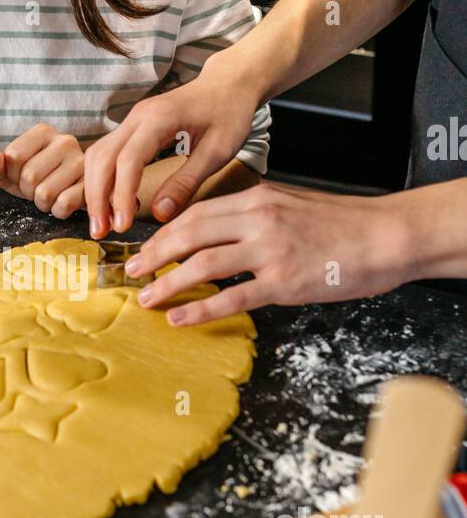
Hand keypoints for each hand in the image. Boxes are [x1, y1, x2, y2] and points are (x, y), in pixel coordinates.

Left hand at [0, 124, 84, 217]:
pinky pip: (63, 204)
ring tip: (51, 195)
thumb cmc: (40, 178)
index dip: (12, 174)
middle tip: (38, 189)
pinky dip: (58, 211)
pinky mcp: (91, 184)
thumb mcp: (14, 172)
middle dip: (28, 191)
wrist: (74, 189)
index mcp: (43, 132)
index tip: (22, 175)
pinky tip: (64, 201)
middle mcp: (65, 141)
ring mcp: (81, 162)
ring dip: (42, 203)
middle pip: (29, 176)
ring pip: (45, 193)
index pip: (13, 156)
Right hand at [83, 61, 259, 237]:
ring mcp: (131, 121)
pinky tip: (111, 204)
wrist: (229, 84)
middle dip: (96, 197)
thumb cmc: (228, 114)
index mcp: (160, 119)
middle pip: (101, 157)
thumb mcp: (217, 151)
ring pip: (97, 155)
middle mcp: (137, 117)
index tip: (122, 226)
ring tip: (102, 223)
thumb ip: (186, 181)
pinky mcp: (132, 128)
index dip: (121, 195)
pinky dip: (101, 179)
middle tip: (100, 232)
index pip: (128, 160)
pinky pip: (105, 153)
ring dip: (94, 190)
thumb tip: (159, 214)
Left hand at [125, 182, 408, 325]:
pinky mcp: (284, 281)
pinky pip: (232, 297)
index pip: (195, 214)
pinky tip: (179, 319)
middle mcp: (257, 220)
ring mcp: (270, 251)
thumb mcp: (290, 205)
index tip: (144, 250)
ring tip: (146, 299)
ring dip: (168, 283)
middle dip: (154, 256)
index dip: (163, 234)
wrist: (386, 235)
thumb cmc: (342, 224)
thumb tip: (220, 234)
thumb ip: (254, 216)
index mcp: (256, 199)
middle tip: (132, 272)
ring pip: (202, 265)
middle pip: (188, 235)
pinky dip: (200, 310)